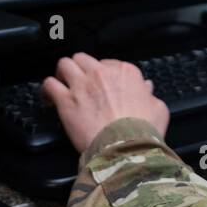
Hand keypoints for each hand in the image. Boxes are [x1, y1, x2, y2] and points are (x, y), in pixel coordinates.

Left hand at [42, 52, 169, 152]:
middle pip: (83, 59)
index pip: (109, 63)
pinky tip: (49, 98)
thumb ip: (150, 95)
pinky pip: (49, 84)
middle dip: (80, 68)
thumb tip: (147, 89)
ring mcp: (82, 85)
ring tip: (62, 84)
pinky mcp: (66, 100)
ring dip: (63, 73)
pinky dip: (47, 90)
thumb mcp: (158, 108)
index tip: (102, 85)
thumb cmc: (142, 130)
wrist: (125, 147)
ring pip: (65, 64)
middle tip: (79, 81)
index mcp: (125, 72)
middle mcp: (101, 73)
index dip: (104, 74)